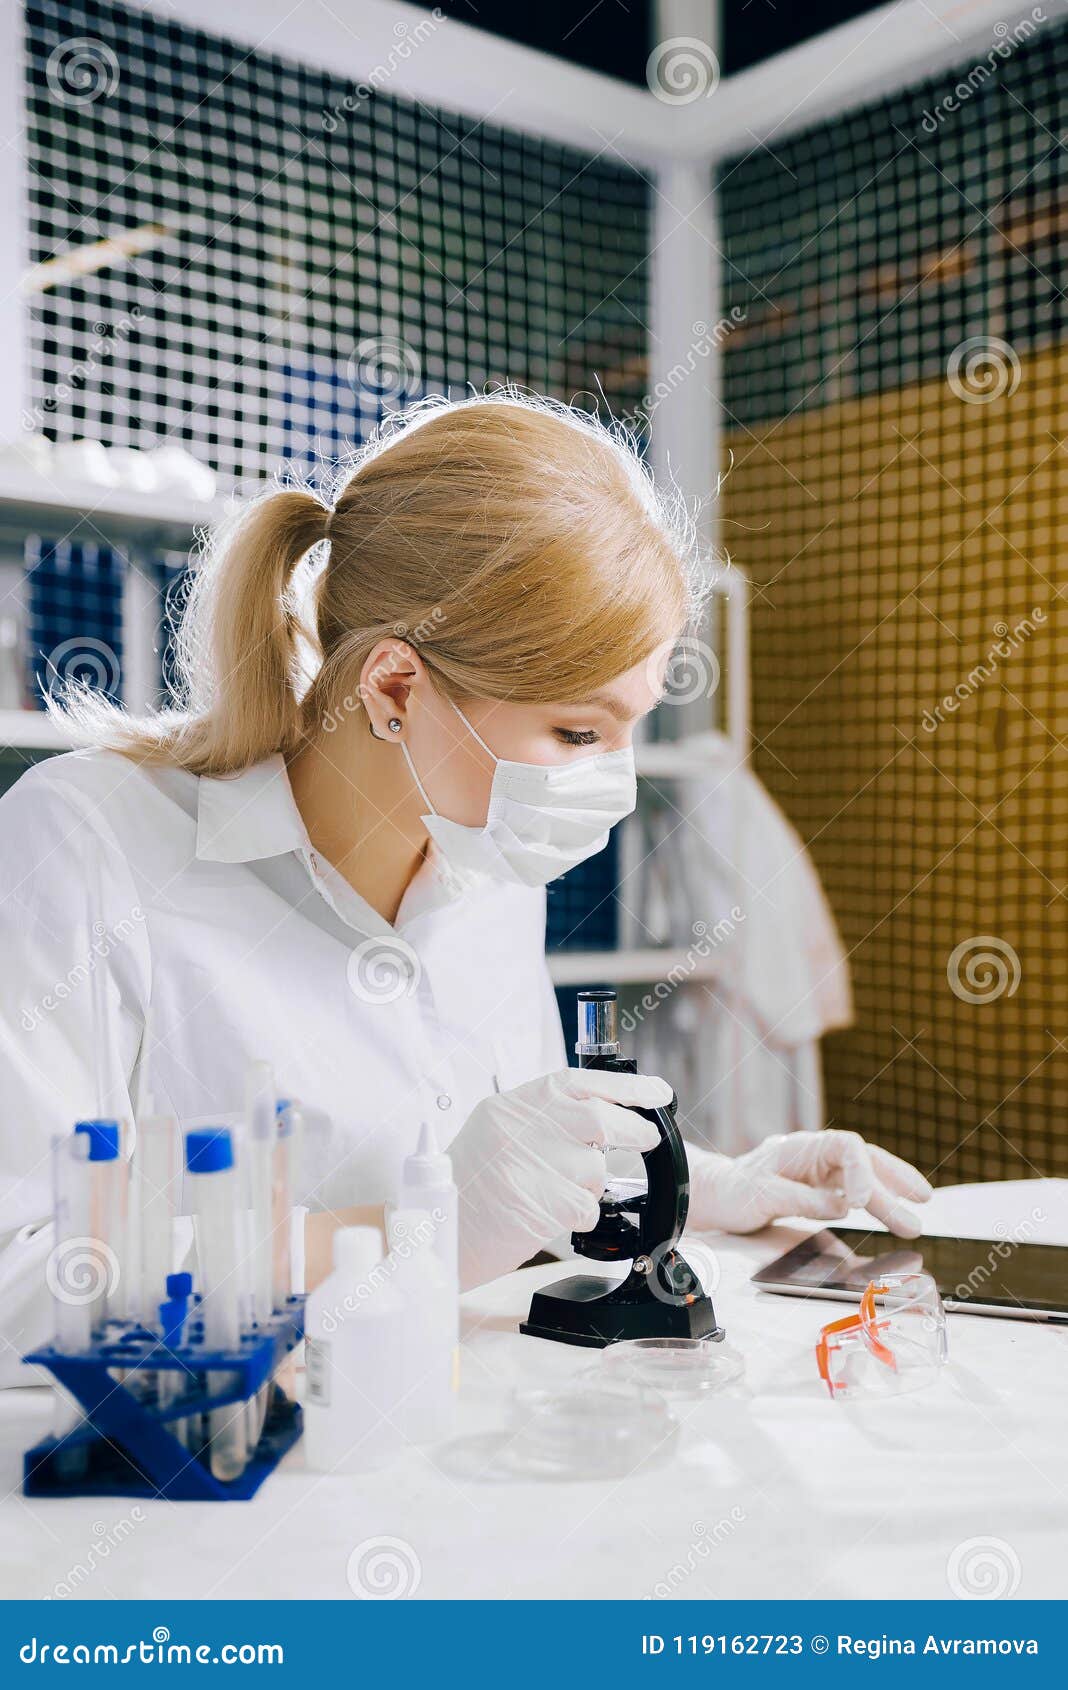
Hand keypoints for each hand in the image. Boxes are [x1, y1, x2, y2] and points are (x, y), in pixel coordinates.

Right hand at [450, 1067, 669, 1288]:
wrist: (435, 1231)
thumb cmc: (472, 1183)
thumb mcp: (499, 1129)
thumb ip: (545, 1117)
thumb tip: (604, 1111)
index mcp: (515, 1104)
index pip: (582, 1081)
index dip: (628, 1085)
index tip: (658, 1092)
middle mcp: (523, 1127)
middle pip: (600, 1119)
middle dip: (634, 1129)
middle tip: (646, 1137)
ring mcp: (532, 1164)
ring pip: (596, 1168)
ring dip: (592, 1183)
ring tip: (562, 1190)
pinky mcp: (541, 1203)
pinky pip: (587, 1205)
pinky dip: (582, 1212)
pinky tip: (556, 1213)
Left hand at [690, 1130, 933, 1237]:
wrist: (717, 1196)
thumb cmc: (734, 1191)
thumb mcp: (762, 1195)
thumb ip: (801, 1200)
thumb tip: (842, 1206)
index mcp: (803, 1146)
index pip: (847, 1148)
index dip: (862, 1171)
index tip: (863, 1202)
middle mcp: (817, 1155)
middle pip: (864, 1163)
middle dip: (894, 1185)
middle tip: (920, 1209)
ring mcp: (821, 1172)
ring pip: (864, 1179)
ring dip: (890, 1198)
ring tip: (917, 1219)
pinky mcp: (821, 1189)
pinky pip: (854, 1192)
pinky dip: (875, 1202)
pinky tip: (893, 1212)